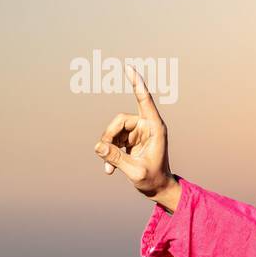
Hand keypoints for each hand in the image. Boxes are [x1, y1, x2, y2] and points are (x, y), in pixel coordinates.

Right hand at [93, 65, 176, 205]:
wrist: (158, 188)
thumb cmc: (153, 180)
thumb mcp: (134, 171)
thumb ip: (116, 158)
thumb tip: (97, 146)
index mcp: (155, 128)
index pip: (144, 101)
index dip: (137, 84)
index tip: (130, 68)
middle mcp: (147, 126)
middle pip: (119, 120)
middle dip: (109, 136)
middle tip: (103, 154)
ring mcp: (138, 132)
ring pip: (113, 130)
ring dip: (108, 148)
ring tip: (110, 167)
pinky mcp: (130, 139)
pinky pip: (112, 140)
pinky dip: (109, 154)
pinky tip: (109, 170)